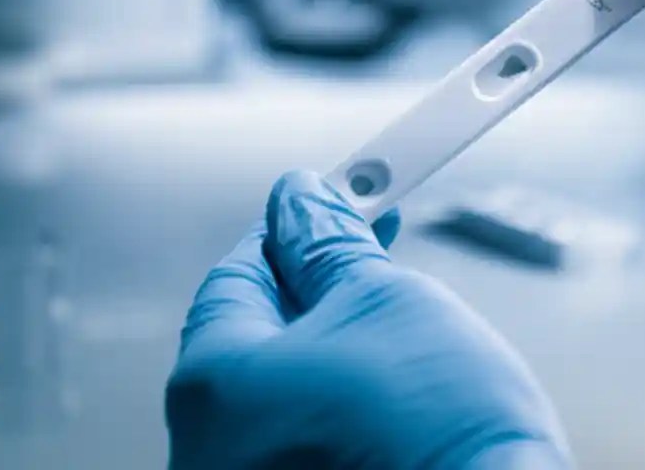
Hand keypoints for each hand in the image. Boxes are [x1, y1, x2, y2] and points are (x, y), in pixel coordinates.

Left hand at [165, 171, 570, 469]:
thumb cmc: (437, 429)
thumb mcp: (388, 302)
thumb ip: (330, 245)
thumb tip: (302, 199)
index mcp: (212, 386)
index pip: (236, 276)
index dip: (292, 230)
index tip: (335, 200)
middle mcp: (208, 450)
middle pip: (255, 339)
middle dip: (317, 288)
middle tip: (375, 251)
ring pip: (283, 394)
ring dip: (334, 349)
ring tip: (401, 328)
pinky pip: (306, 440)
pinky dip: (341, 407)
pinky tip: (397, 394)